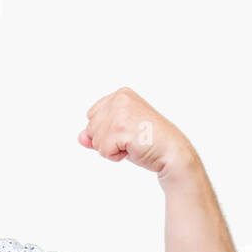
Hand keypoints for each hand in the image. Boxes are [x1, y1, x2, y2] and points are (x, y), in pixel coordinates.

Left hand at [77, 87, 196, 180]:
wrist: (171, 152)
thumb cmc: (148, 142)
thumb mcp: (119, 134)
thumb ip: (98, 133)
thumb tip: (80, 137)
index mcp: (120, 95)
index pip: (92, 116)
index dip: (106, 131)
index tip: (128, 131)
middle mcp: (119, 99)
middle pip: (90, 129)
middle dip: (107, 141)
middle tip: (131, 139)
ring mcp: (119, 112)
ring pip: (95, 141)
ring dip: (111, 149)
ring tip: (133, 143)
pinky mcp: (120, 128)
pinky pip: (103, 151)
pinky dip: (115, 157)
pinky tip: (133, 149)